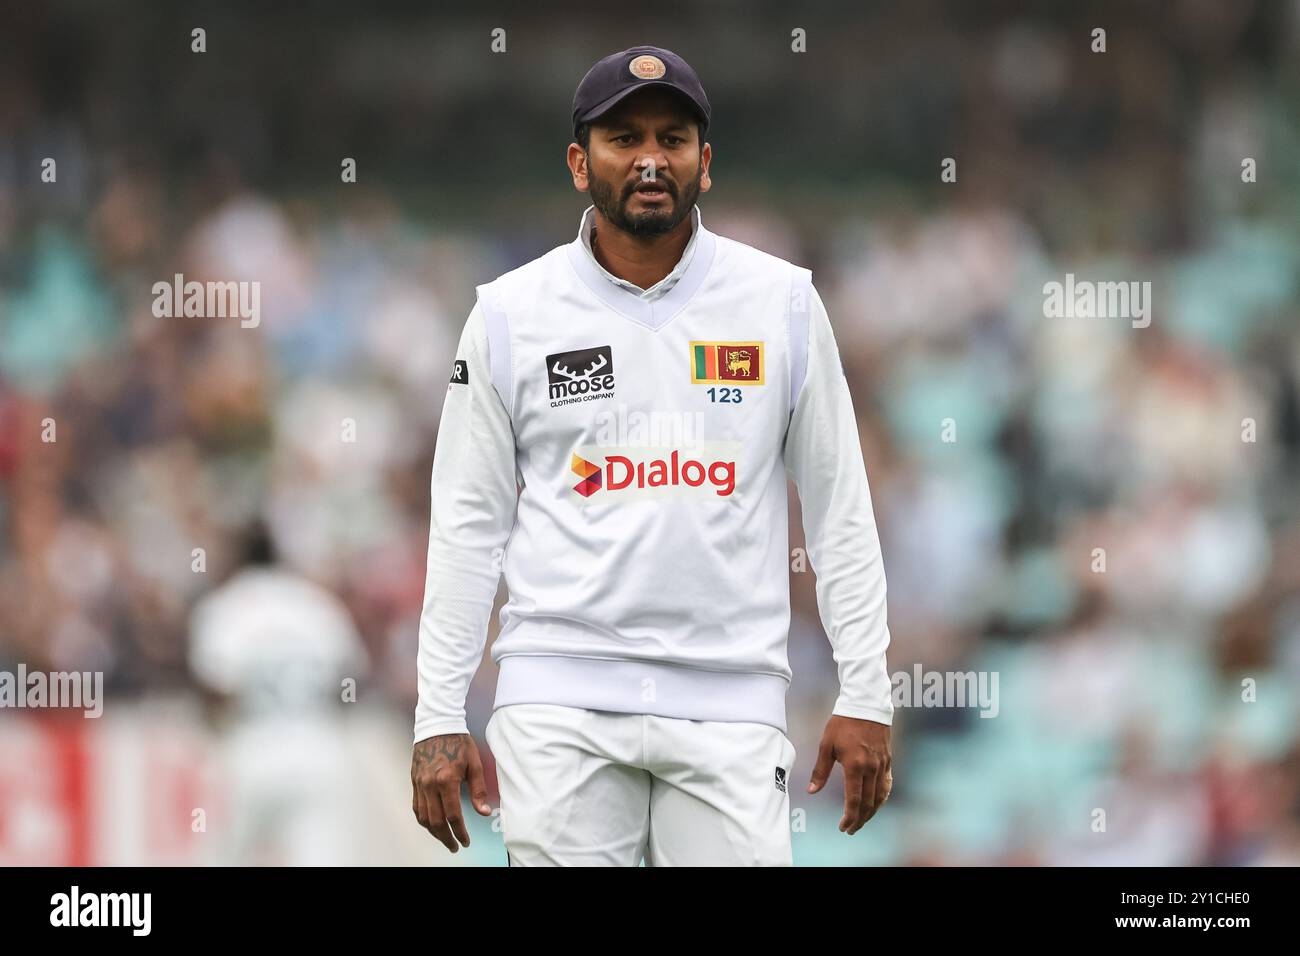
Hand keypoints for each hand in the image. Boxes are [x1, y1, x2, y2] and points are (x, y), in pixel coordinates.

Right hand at [411, 734, 491, 851]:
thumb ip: (478, 790)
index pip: (453, 815)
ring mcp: (420, 784)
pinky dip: (423, 819)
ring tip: (445, 838)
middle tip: (455, 846)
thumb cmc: (458, 742)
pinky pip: (416, 807)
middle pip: (436, 821)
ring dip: (434, 832)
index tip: (465, 841)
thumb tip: (484, 812)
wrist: (437, 725)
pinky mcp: (414, 782)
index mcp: (447, 780)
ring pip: (423, 817)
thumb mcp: (475, 763)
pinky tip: (431, 824)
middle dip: (446, 837)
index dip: (460, 832)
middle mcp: (430, 784)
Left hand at [807, 715, 891, 833]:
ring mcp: (882, 765)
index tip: (843, 827)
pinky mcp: (888, 761)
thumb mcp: (826, 745)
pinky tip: (876, 804)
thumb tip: (812, 791)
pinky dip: (882, 799)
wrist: (865, 705)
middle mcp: (871, 768)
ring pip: (880, 797)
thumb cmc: (843, 724)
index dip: (849, 817)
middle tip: (851, 829)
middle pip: (868, 803)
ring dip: (872, 812)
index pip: (854, 800)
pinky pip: (887, 785)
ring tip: (862, 821)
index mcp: (854, 765)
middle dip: (860, 820)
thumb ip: (820, 770)